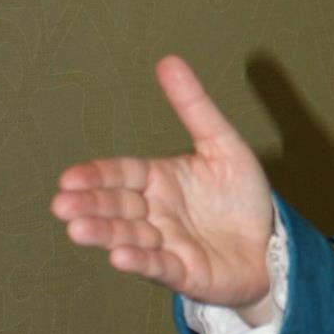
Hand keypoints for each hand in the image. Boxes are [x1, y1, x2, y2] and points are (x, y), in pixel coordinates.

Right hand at [52, 56, 275, 315]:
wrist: (271, 242)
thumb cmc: (240, 196)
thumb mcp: (222, 144)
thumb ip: (194, 107)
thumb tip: (168, 60)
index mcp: (157, 181)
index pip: (120, 175)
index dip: (96, 176)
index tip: (69, 177)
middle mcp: (154, 213)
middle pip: (116, 207)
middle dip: (89, 205)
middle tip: (61, 204)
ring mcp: (166, 244)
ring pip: (128, 237)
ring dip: (103, 234)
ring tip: (77, 229)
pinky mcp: (184, 272)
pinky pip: (159, 266)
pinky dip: (139, 261)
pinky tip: (118, 257)